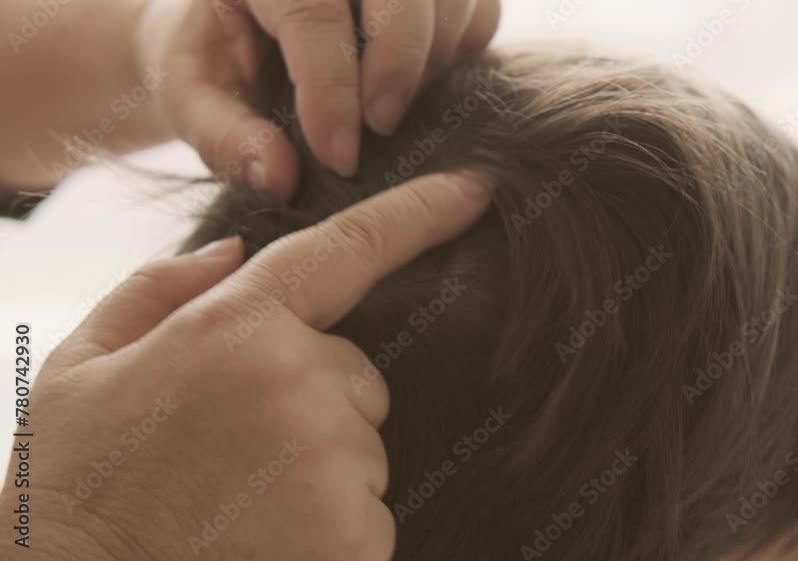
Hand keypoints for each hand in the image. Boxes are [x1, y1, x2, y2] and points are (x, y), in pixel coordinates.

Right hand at [0, 173, 490, 560]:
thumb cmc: (76, 482)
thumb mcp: (84, 363)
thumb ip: (160, 289)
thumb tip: (233, 251)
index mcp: (235, 325)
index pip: (351, 249)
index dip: (421, 213)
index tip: (476, 190)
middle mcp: (298, 382)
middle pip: (357, 376)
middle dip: (316, 402)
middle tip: (238, 448)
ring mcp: (333, 461)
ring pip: (363, 446)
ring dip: (320, 469)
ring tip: (242, 498)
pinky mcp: (353, 535)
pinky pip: (369, 512)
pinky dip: (331, 527)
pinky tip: (265, 536)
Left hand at [137, 0, 500, 196]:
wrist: (238, 26)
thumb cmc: (215, 59)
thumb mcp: (192, 96)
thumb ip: (224, 136)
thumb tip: (279, 178)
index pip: (313, 8)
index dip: (331, 86)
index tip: (339, 157)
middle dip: (399, 59)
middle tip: (381, 127)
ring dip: (435, 59)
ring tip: (392, 111)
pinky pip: (479, 12)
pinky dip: (461, 54)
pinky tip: (420, 89)